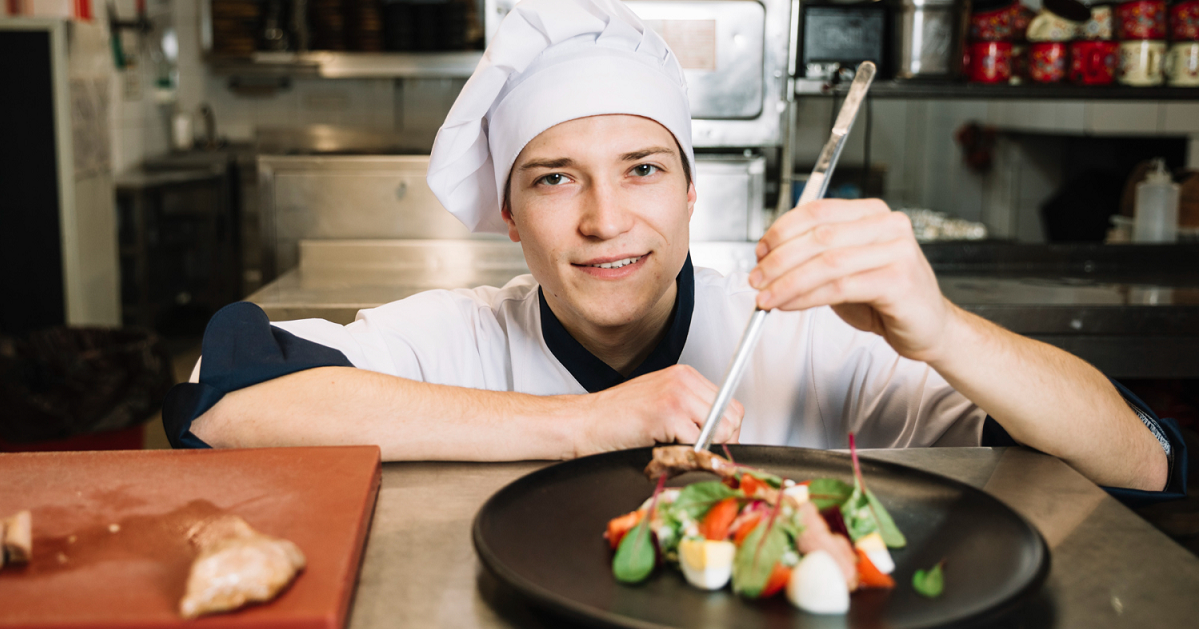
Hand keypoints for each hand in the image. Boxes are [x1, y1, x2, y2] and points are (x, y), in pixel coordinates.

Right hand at [574, 364, 743, 456]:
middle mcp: (683, 381)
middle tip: (700, 454)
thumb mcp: (659, 403)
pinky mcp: (668, 414)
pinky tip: (666, 450)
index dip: (726, 430)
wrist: (583, 422)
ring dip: (704, 449)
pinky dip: (687, 455)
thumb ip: (689, 411)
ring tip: (679, 451)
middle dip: (722, 442)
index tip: (713, 444)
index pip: (730, 404)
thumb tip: (718, 433)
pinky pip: (699, 443)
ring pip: (720, 431)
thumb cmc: (615, 418)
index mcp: (684, 376)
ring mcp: (677, 396)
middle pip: (732, 417)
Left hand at [749, 199, 951, 362]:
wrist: (929, 327)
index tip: (760, 251)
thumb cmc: (887, 298)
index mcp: (872, 213)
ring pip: (826, 262)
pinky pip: (839, 287)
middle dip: (778, 260)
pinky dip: (806, 297)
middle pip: (818, 235)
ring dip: (787, 282)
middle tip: (756, 278)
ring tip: (766, 297)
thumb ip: (816, 256)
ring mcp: (896, 251)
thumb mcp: (846, 269)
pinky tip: (790, 304)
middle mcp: (887, 225)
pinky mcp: (898, 281)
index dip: (781, 230)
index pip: (817, 210)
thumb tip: (770, 257)